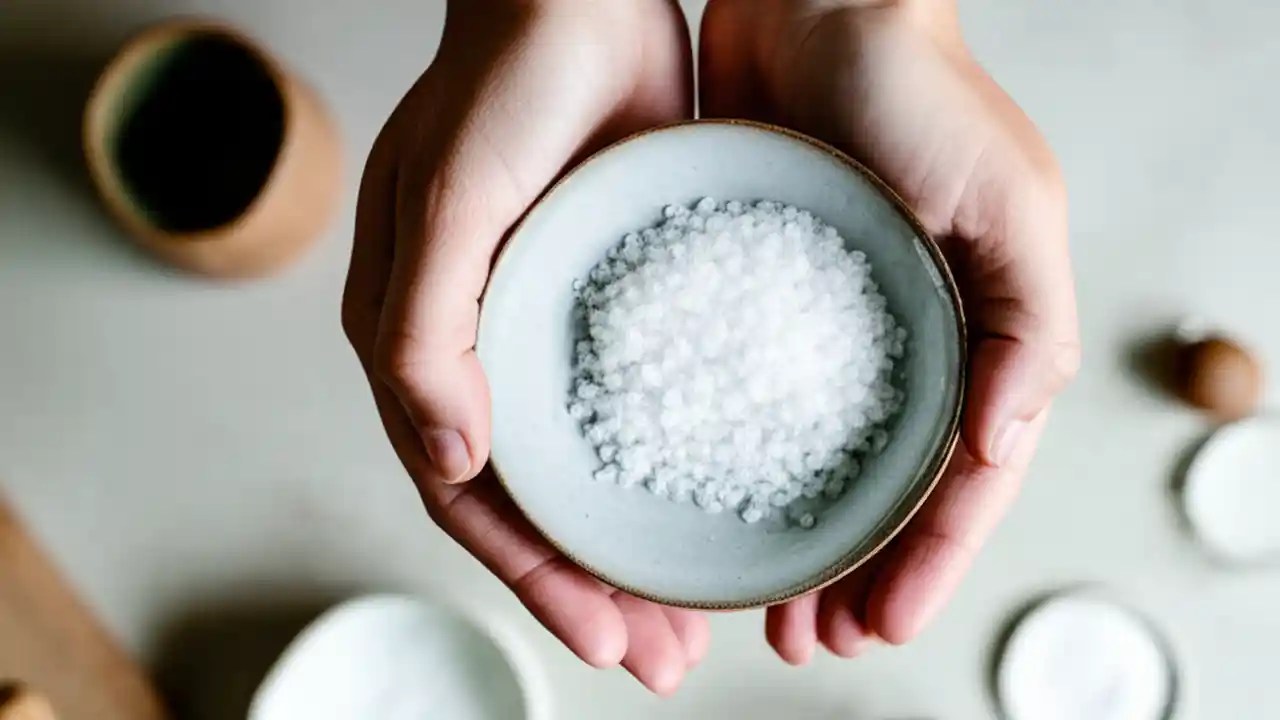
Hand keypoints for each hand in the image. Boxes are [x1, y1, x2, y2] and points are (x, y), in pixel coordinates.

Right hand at [342, 0, 705, 693]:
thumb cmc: (504, 83)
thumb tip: (447, 461)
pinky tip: (712, 506)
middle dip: (588, 591)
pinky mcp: (611, 305)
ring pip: (586, 470)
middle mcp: (480, 351)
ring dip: (628, 549)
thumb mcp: (452, 199)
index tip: (602, 638)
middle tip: (660, 656)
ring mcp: (547, 332)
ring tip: (691, 619)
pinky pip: (633, 410)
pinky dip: (663, 470)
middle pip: (531, 503)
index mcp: (421, 340)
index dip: (531, 577)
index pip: (467, 492)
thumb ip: (424, 330)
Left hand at [701, 0, 1079, 659]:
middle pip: (885, 491)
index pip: (960, 479)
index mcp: (975, 335)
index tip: (874, 628)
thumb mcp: (1008, 200)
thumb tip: (1004, 445)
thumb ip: (1027, 322)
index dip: (927, 563)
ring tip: (759, 608)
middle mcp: (904, 344)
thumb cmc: (921, 90)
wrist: (815, 3)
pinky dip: (738, 463)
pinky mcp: (756, 298)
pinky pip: (750, 401)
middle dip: (856, 575)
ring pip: (816, 463)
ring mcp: (827, 329)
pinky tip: (709, 504)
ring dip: (798, 540)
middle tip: (805, 640)